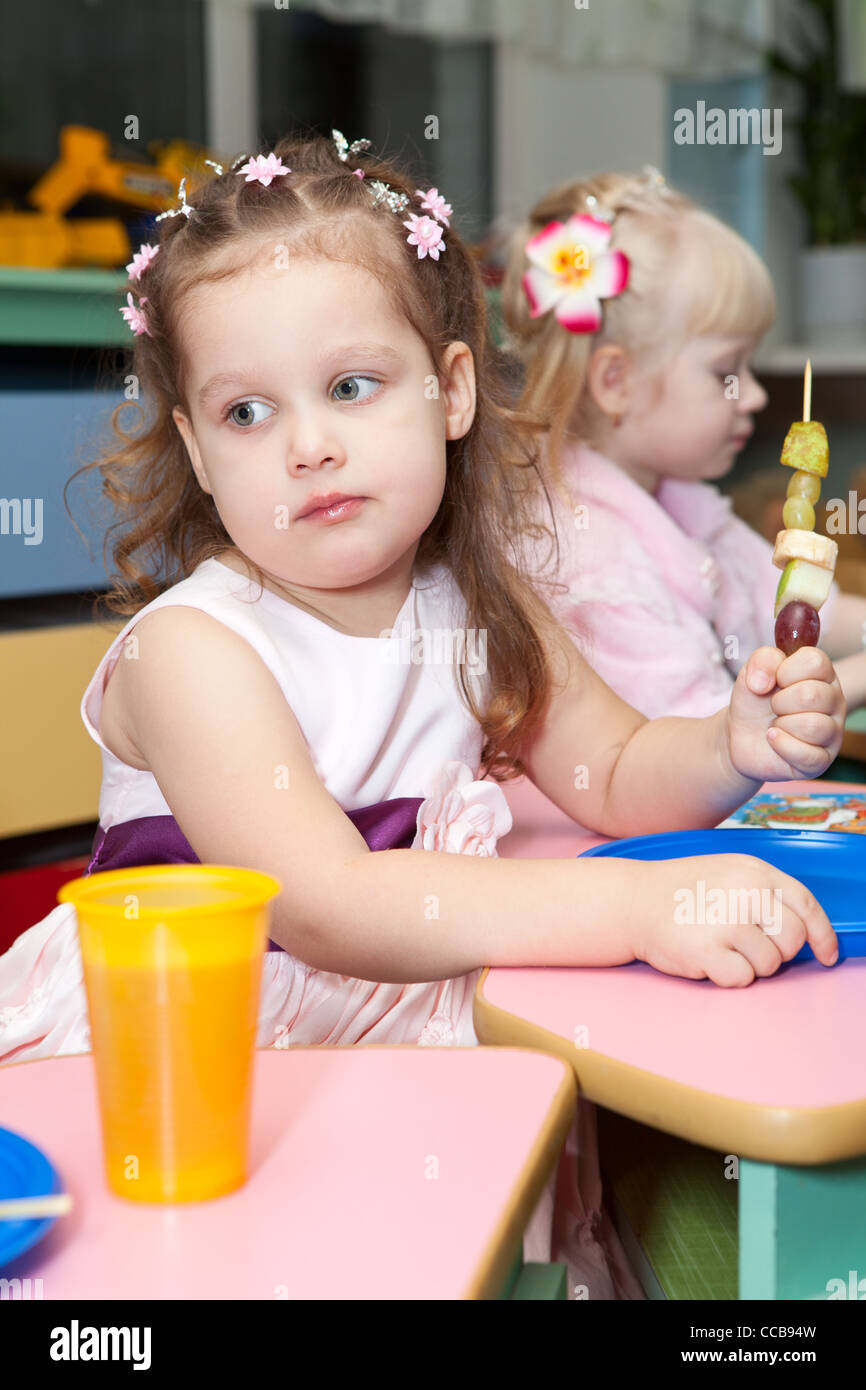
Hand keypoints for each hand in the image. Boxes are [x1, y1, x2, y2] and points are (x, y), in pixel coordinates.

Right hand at [631, 854, 837, 985]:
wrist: (632, 901)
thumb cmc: (682, 891)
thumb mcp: (729, 873)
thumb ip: (766, 894)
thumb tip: (804, 933)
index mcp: (754, 872)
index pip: (806, 905)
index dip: (822, 935)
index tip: (827, 954)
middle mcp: (745, 893)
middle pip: (792, 940)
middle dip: (777, 951)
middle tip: (748, 946)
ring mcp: (726, 922)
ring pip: (769, 964)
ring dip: (749, 964)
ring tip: (720, 946)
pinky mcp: (707, 951)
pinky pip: (743, 979)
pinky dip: (728, 976)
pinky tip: (707, 957)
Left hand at [725, 645, 844, 781]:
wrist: (741, 736)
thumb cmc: (755, 702)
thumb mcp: (752, 672)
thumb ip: (763, 660)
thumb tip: (765, 682)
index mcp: (823, 674)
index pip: (815, 662)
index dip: (785, 671)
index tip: (775, 681)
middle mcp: (834, 701)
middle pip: (813, 695)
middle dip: (780, 701)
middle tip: (774, 706)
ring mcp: (832, 731)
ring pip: (812, 726)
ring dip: (782, 725)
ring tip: (777, 724)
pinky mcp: (822, 759)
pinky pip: (807, 754)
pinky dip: (781, 745)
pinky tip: (774, 739)